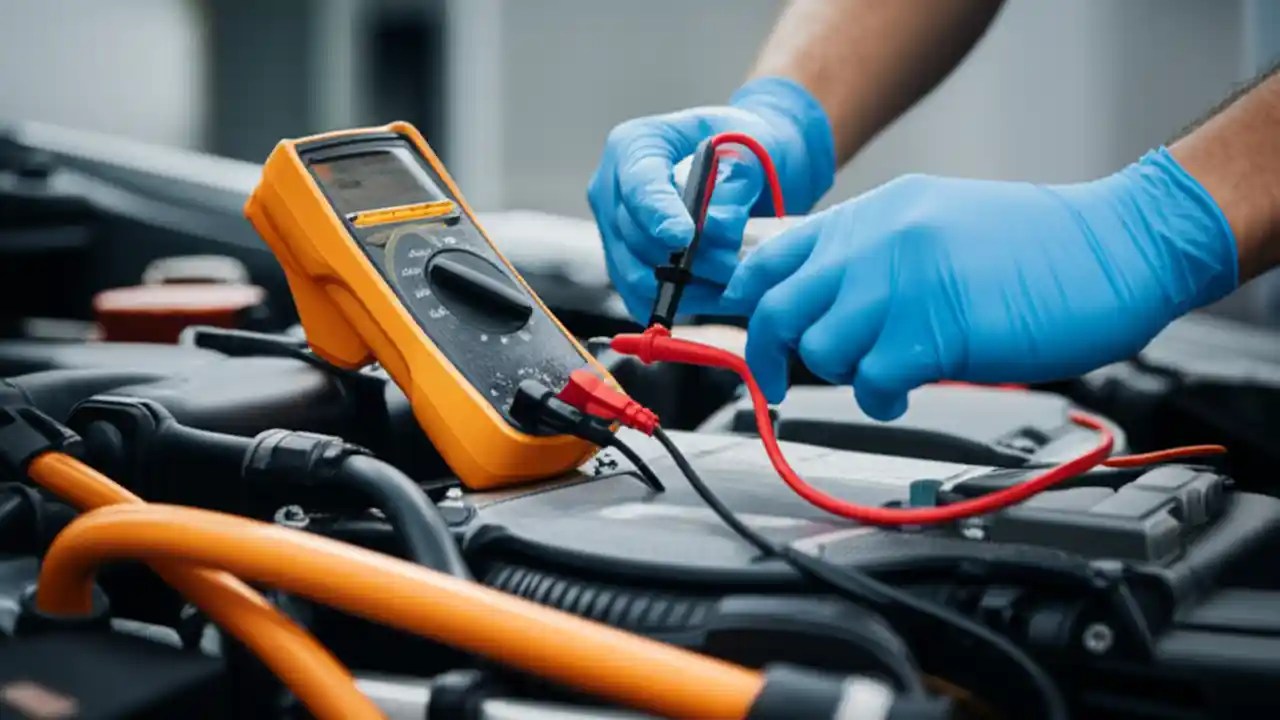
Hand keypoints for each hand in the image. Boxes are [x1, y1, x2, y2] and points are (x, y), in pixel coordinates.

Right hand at [588, 77, 835, 321]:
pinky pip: (640, 298)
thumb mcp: (750, 150)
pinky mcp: (622, 264)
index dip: (658, 214)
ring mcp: (612, 229)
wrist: (740, 166)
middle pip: (635, 236)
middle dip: (685, 259)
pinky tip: (715, 293)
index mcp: (634, 144)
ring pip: (636, 275)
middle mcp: (611, 187)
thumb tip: (714, 227)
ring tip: (731, 281)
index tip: (684, 237)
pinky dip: (679, 302)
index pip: (637, 184)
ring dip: (687, 286)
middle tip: (733, 265)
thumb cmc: (742, 147)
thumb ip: (733, 184)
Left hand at [721, 148, 1238, 419]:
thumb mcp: (935, 225)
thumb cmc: (1037, 247)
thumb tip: (820, 301)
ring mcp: (903, 283)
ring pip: (821, 349)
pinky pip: (871, 381)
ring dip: (843, 375)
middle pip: (777, 308)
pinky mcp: (935, 330)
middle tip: (780, 385)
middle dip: (769, 357)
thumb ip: (874, 255)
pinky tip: (905, 391)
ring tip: (880, 374)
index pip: (772, 255)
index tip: (750, 338)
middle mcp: (877, 241)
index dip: (748, 304)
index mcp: (874, 213)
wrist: (1118, 246)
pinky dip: (880, 398)